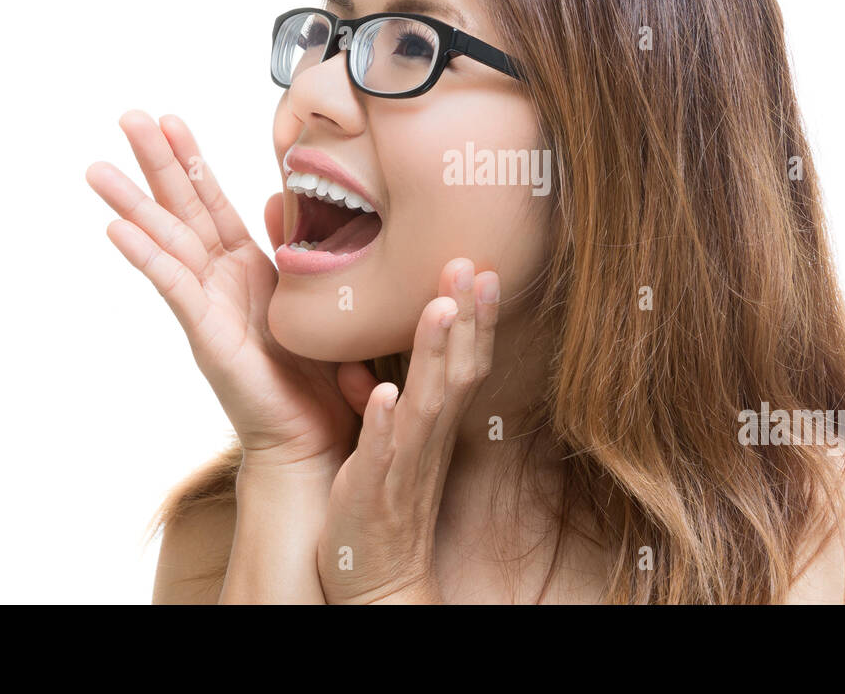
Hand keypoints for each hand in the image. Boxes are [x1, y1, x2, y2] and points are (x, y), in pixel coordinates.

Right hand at [86, 110, 356, 475]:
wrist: (311, 435)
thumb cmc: (312, 373)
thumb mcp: (307, 296)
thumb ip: (293, 248)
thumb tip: (276, 199)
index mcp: (247, 266)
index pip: (213, 201)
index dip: (192, 160)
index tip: (170, 118)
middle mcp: (220, 279)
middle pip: (182, 208)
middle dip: (157, 162)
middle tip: (127, 115)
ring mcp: (207, 305)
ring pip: (166, 241)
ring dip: (133, 202)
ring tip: (97, 167)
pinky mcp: (206, 335)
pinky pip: (173, 287)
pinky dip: (146, 256)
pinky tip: (116, 227)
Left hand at [316, 258, 499, 603]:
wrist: (378, 582)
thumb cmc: (382, 507)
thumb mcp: (388, 447)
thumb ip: (380, 404)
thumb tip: (362, 368)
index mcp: (435, 425)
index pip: (465, 362)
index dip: (476, 317)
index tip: (483, 267)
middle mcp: (429, 439)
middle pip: (459, 371)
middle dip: (466, 318)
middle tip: (471, 263)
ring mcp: (404, 464)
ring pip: (428, 404)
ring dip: (435, 355)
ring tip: (439, 308)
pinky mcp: (372, 491)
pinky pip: (382, 455)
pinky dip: (384, 423)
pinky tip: (383, 393)